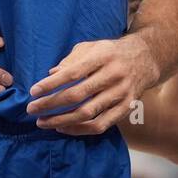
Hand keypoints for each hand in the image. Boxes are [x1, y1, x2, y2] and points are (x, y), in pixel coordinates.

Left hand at [26, 35, 159, 135]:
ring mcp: (121, 94)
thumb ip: (70, 60)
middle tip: (32, 109)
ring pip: (87, 114)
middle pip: (77, 95)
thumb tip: (49, 76)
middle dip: (51, 104)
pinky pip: (100, 125)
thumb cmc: (110, 53)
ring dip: (61, 121)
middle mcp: (114, 75)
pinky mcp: (126, 108)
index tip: (33, 92)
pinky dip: (79, 130)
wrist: (145, 59)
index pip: (72, 73)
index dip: (51, 85)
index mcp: (102, 57)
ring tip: (43, 122)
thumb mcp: (91, 47)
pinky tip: (63, 128)